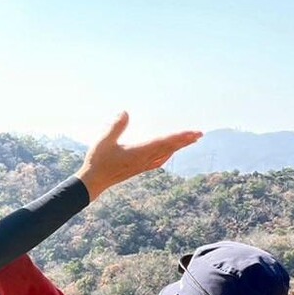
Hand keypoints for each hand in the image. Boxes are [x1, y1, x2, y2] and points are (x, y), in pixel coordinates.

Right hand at [76, 114, 201, 200]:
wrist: (93, 182)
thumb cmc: (98, 161)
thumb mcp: (104, 141)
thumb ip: (115, 126)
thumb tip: (125, 112)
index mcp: (140, 152)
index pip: (165, 142)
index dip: (180, 136)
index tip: (194, 133)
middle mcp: (145, 159)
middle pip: (170, 148)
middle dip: (185, 140)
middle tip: (200, 134)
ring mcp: (142, 165)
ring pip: (166, 154)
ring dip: (179, 146)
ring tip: (190, 140)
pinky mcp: (138, 168)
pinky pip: (158, 161)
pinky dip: (167, 155)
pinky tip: (169, 154)